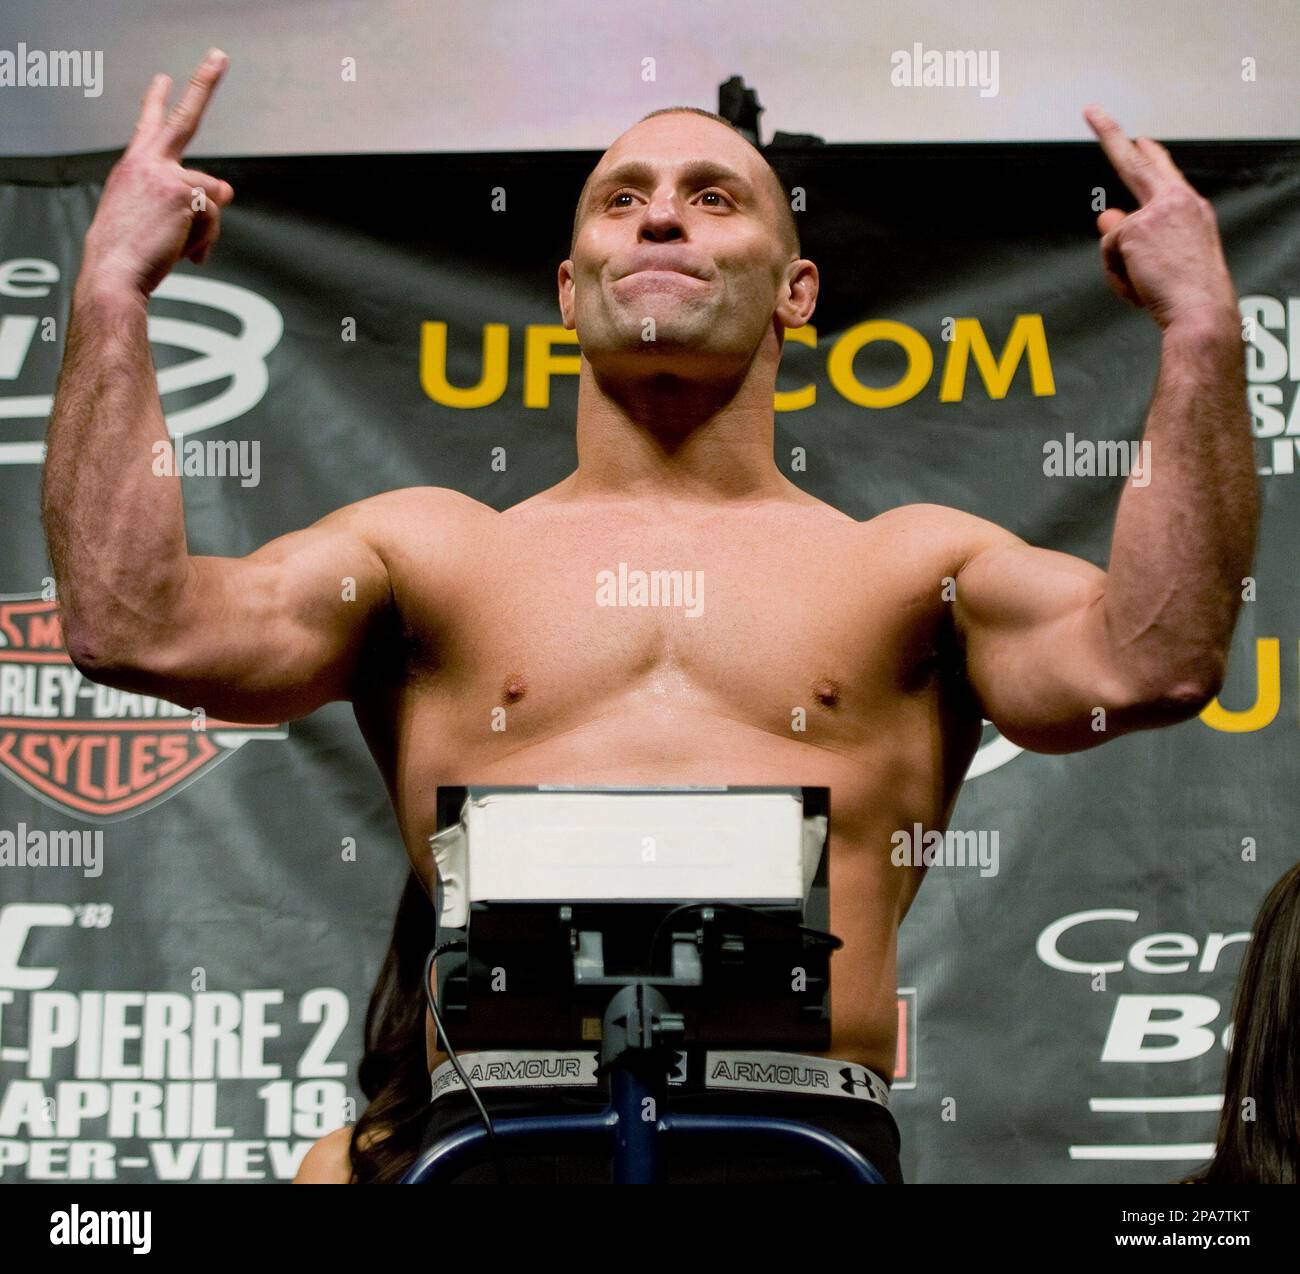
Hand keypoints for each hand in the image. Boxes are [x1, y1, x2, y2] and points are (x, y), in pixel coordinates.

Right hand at [81, 48, 234, 298]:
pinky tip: (188, 253)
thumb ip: (187, 201)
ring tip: (182, 248)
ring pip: (212, 194)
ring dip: (206, 228)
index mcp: (134, 167)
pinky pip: (215, 215)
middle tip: (219, 56)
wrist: (114, 271)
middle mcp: (148, 162)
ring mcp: (165, 173)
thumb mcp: (154, 220)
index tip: (165, 78)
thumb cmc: (129, 253)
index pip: (149, 127)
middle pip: (184, 118)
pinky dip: (207, 239)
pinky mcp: (183, 191)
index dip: (158, 101)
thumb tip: (228, 191)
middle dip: (203, 83)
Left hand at [1084, 104, 1237, 332]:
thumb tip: (1104, 216)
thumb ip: (1134, 234)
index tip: (1139, 139)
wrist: (1200, 309)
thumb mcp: (1162, 258)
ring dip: (1121, 266)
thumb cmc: (1187, 291)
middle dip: (1111, 134)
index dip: (1150, 155)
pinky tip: (1139, 285)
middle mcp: (1176, 201)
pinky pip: (1107, 253)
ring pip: (1115, 234)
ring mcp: (1155, 211)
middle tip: (1092, 111)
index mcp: (1189, 208)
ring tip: (1148, 285)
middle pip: (1136, 163)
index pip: (1164, 172)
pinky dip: (1116, 275)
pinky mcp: (1135, 228)